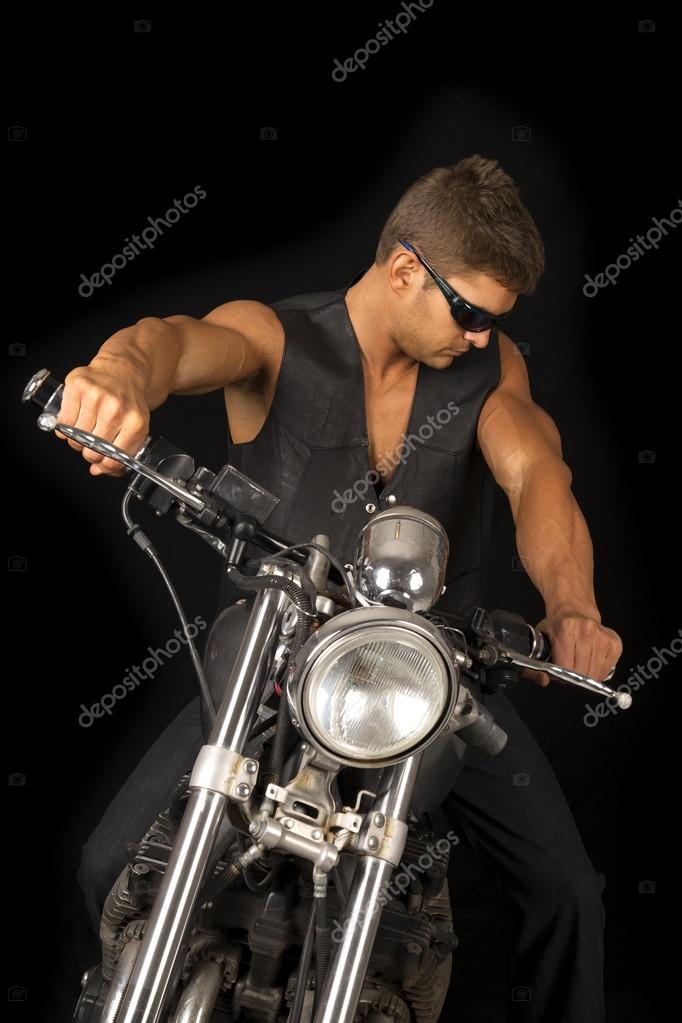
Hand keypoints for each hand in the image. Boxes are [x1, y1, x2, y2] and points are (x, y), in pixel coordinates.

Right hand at [56, 356, 149, 476]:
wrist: (124, 370)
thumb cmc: (129, 401)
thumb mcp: (135, 428)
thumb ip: (121, 453)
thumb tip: (97, 471)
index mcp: (135, 423)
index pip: (113, 459)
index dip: (104, 465)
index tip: (100, 463)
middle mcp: (116, 409)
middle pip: (92, 451)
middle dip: (89, 452)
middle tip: (91, 444)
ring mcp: (96, 397)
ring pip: (75, 437)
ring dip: (76, 439)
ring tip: (83, 429)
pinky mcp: (78, 387)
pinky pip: (63, 421)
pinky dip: (65, 426)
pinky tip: (73, 419)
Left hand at [522, 610, 623, 687]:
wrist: (575, 611)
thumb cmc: (557, 627)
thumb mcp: (540, 640)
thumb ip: (536, 664)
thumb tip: (543, 680)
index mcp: (566, 629)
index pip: (565, 667)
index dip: (560, 675)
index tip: (557, 673)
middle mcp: (586, 631)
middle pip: (581, 672)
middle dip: (572, 677)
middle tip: (568, 670)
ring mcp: (602, 637)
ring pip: (594, 674)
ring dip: (585, 675)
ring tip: (578, 664)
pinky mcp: (614, 643)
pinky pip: (606, 671)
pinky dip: (598, 672)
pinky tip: (590, 661)